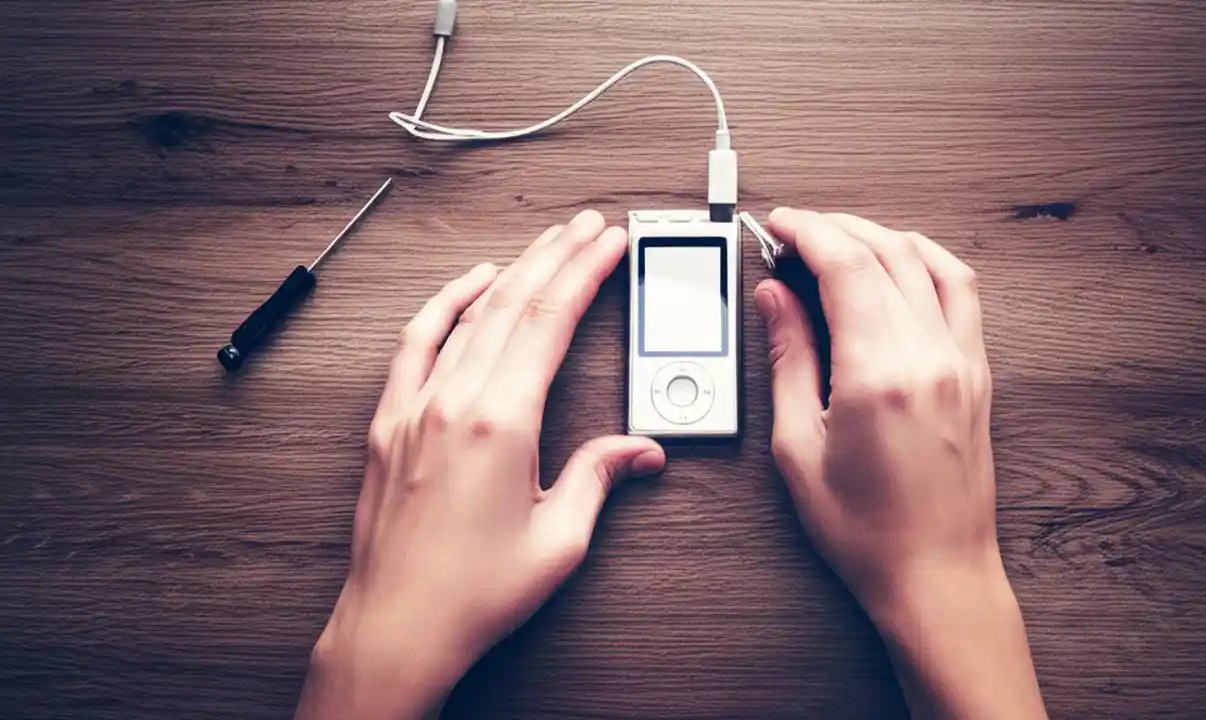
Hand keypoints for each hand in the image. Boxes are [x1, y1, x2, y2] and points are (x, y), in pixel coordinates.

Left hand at [297, 210, 665, 719]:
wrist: (396, 626)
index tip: (608, 243)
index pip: (550, 321)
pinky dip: (443, 305)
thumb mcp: (559, 540)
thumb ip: (599, 478)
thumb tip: (640, 450)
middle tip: (587, 227)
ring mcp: (415, 408)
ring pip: (468, 315)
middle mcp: (453, 403)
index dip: (585, 273)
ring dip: (510, 272)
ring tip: (542, 244)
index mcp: (500, 423)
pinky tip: (467, 286)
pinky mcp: (390, 424)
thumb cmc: (472, 593)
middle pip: (512, 303)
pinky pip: (415, 343)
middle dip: (556, 257)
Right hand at [756, 208, 1044, 718]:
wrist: (934, 574)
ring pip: (925, 260)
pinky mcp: (977, 373)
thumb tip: (774, 298)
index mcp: (879, 375)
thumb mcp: (799, 447)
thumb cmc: (865, 529)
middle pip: (883, 252)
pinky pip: (960, 290)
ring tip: (838, 243)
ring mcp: (961, 362)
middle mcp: (929, 358)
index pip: (845, 265)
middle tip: (792, 238)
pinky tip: (899, 262)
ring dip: (878, 236)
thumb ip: (788, 359)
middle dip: (833, 230)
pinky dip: (926, 260)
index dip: (807, 231)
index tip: (779, 225)